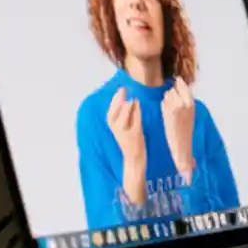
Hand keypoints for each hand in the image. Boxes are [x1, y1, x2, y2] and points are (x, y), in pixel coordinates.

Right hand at [107, 87, 146, 206]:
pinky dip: (134, 112)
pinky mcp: (134, 135)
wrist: (135, 159)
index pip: (111, 111)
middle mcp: (116, 129)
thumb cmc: (132, 142)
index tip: (120, 89)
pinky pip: (133, 121)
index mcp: (113, 126)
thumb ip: (128, 115)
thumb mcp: (127, 127)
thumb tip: (131, 100)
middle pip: (113, 113)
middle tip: (123, 89)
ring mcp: (124, 133)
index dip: (115, 99)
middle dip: (118, 100)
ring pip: (121, 117)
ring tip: (130, 97)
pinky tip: (136, 104)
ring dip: (126, 106)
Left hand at [162, 77, 195, 178]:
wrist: (181, 143)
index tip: (176, 84)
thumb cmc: (185, 129)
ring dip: (167, 99)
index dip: (178, 84)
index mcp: (191, 102)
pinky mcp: (167, 110)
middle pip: (174, 88)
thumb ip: (185, 99)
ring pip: (167, 94)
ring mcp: (174, 105)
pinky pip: (163, 101)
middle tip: (174, 104)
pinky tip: (167, 114)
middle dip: (173, 93)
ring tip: (171, 110)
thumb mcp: (190, 112)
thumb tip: (178, 83)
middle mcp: (184, 102)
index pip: (182, 83)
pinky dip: (163, 106)